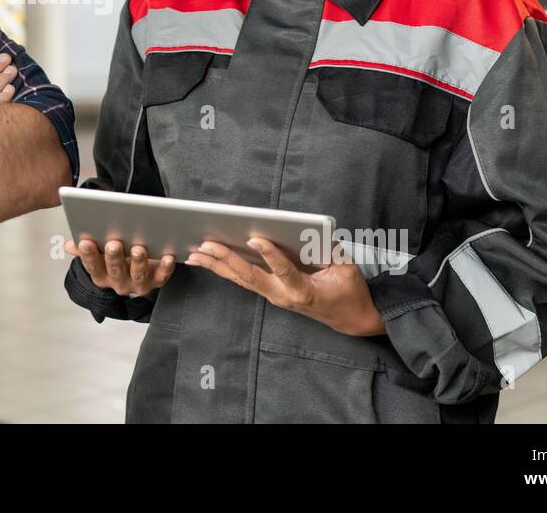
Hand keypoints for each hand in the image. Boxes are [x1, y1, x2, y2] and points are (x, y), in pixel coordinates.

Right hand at [64, 238, 174, 296]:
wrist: (139, 274)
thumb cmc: (118, 259)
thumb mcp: (99, 255)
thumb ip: (85, 249)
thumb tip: (69, 245)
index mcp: (102, 276)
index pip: (92, 267)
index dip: (88, 255)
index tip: (85, 241)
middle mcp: (119, 283)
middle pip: (115, 271)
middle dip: (114, 257)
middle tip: (113, 243)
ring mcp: (138, 284)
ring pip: (137, 275)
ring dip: (138, 262)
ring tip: (138, 248)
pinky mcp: (156, 281)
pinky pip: (162, 277)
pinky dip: (165, 267)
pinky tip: (167, 256)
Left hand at [186, 238, 386, 336]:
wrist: (350, 318)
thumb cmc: (349, 290)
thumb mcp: (346, 267)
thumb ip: (329, 248)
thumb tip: (311, 229)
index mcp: (304, 289)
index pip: (284, 270)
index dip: (270, 255)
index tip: (255, 239)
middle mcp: (284, 295)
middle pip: (251, 277)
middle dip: (227, 259)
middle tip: (207, 244)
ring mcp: (274, 296)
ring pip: (241, 280)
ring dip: (217, 266)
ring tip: (195, 254)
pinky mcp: (270, 293)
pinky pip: (244, 281)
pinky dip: (224, 270)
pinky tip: (207, 262)